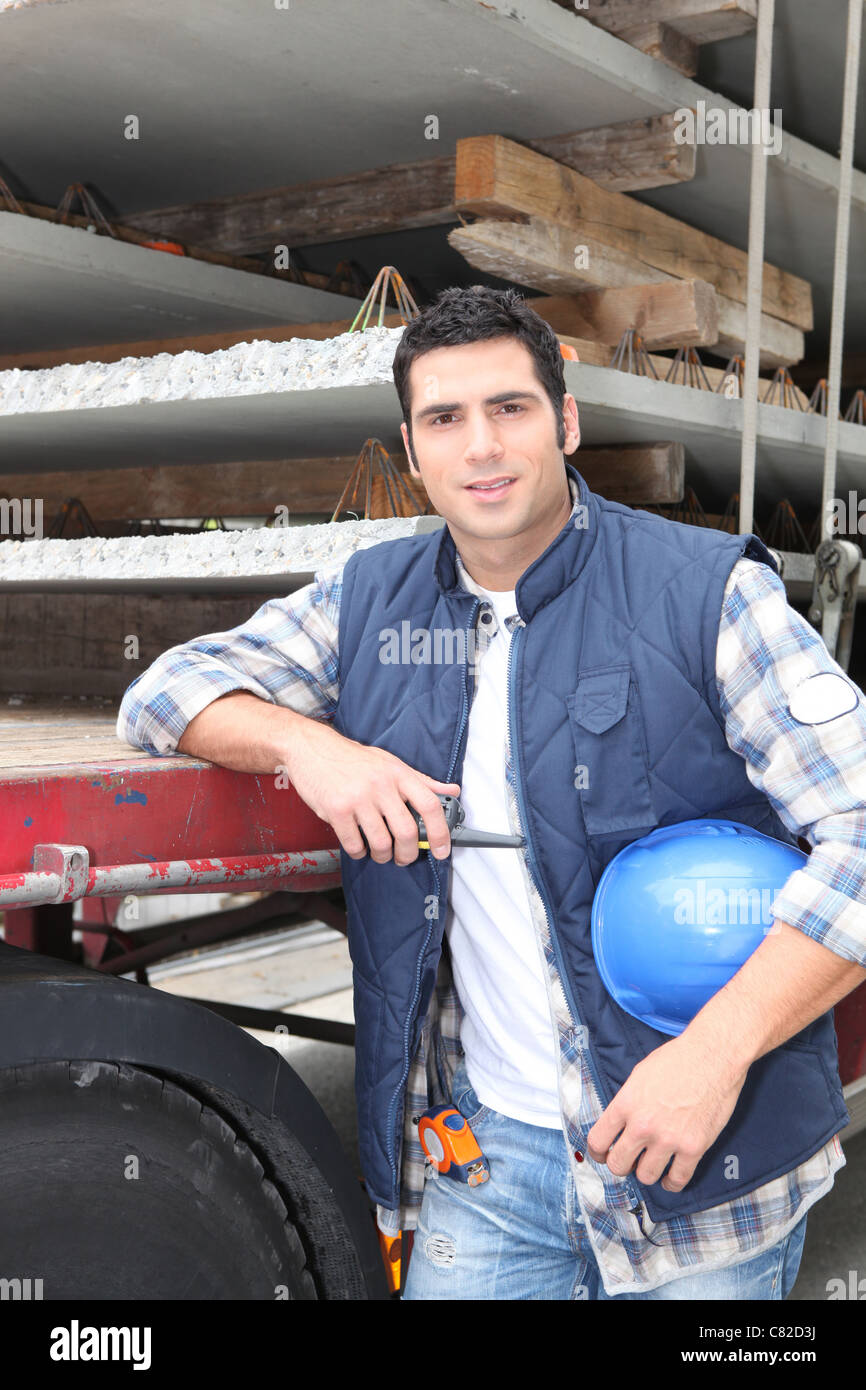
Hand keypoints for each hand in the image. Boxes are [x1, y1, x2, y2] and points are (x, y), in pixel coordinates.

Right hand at [284, 719, 458, 865]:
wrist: (312, 748)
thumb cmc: (353, 758)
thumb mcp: (391, 763)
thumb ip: (421, 780)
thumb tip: (452, 791)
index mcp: (398, 773)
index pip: (429, 805)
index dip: (441, 832)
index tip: (441, 850)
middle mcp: (381, 785)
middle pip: (407, 832)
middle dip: (408, 854)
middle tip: (404, 858)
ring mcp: (357, 798)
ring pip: (381, 843)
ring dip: (382, 856)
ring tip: (380, 852)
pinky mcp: (336, 810)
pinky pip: (354, 844)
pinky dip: (359, 852)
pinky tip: (358, 845)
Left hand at [585, 1034, 748, 1192]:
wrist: (712, 1056)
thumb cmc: (677, 1059)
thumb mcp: (639, 1075)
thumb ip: (627, 1102)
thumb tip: (620, 1124)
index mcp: (626, 1104)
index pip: (598, 1141)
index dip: (597, 1153)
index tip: (602, 1155)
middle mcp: (643, 1125)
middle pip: (618, 1165)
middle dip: (621, 1165)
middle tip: (629, 1160)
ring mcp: (668, 1139)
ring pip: (646, 1176)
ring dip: (647, 1172)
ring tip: (651, 1165)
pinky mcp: (693, 1148)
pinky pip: (677, 1179)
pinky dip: (672, 1183)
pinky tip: (670, 1178)